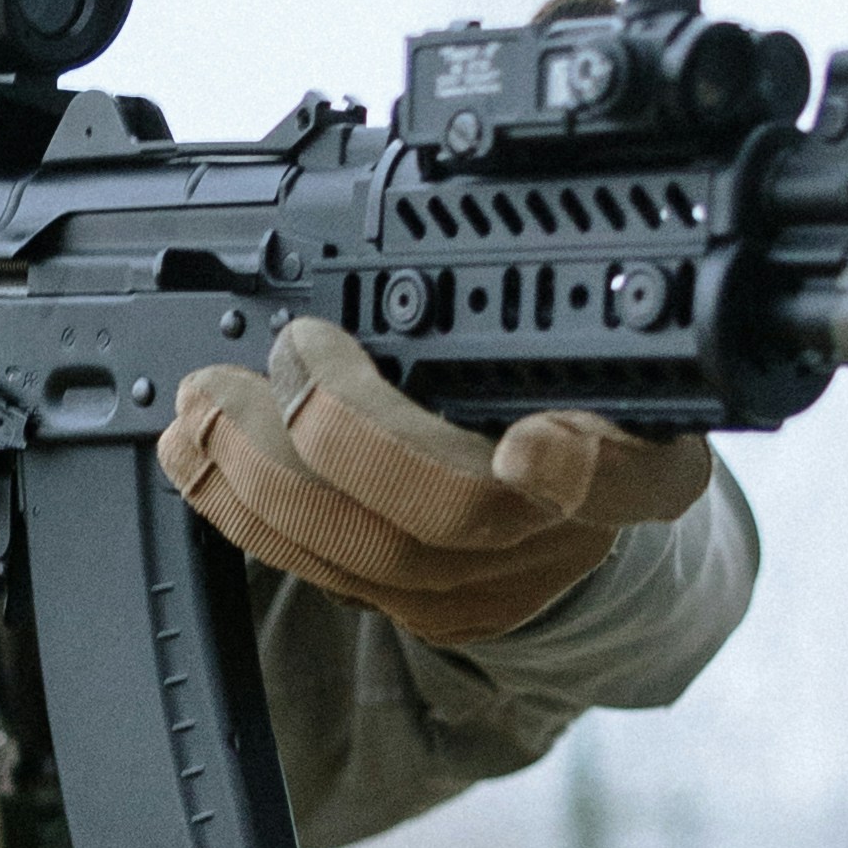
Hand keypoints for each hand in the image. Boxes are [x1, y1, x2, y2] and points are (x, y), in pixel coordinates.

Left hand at [161, 316, 710, 644]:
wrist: (573, 476)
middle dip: (340, 437)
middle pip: (460, 517)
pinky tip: (206, 464)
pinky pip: (336, 579)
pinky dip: (256, 518)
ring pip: (376, 564)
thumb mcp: (578, 330)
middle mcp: (578, 534)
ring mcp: (502, 588)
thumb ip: (527, 305)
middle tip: (276, 359)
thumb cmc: (564, 379)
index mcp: (645, 456)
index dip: (581, 469)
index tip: (529, 442)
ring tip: (202, 408)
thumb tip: (430, 232)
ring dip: (262, 479)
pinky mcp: (436, 616)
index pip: (634, 479)